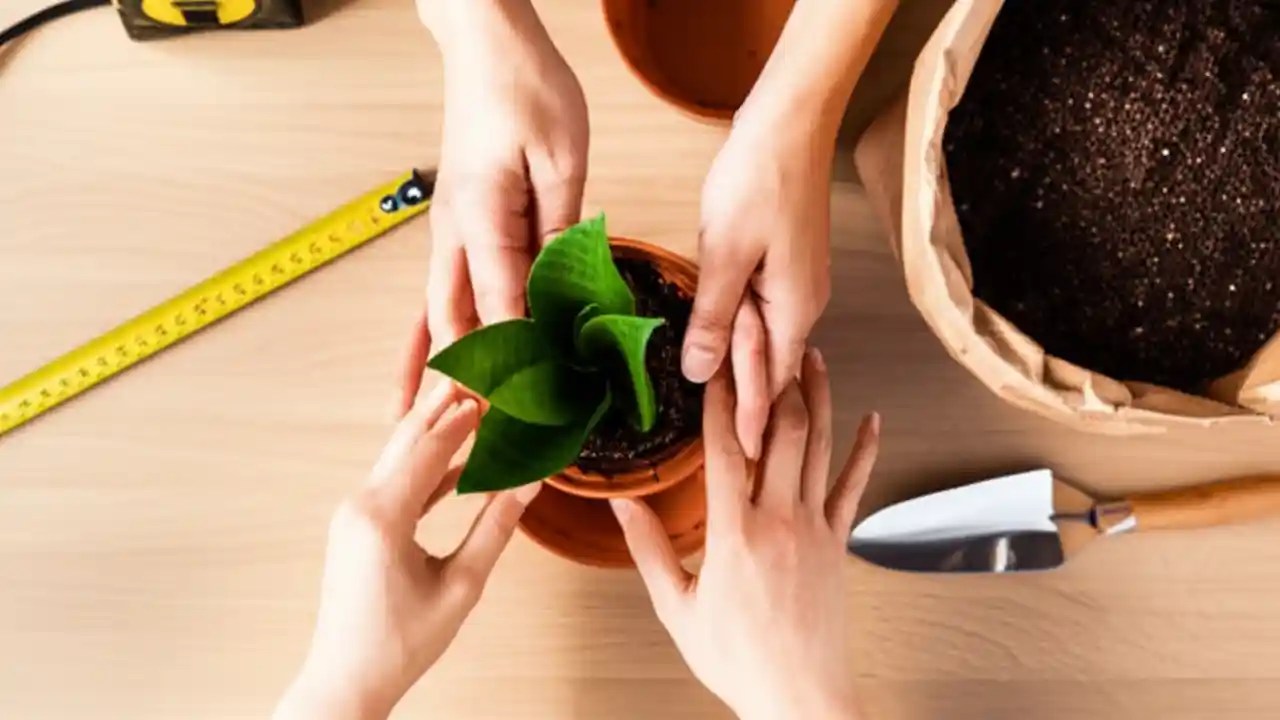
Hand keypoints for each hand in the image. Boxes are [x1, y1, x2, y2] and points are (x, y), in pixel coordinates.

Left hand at [275, 384, 541, 719]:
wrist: (346, 681)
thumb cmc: (399, 644)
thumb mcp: (461, 586)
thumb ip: (495, 527)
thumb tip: (529, 483)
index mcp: (381, 517)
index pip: (427, 448)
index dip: (462, 416)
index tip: (491, 387)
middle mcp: (360, 507)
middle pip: (405, 440)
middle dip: (442, 408)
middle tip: (476, 375)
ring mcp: (353, 516)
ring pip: (398, 459)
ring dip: (433, 434)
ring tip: (471, 408)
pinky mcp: (356, 528)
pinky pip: (394, 485)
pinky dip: (425, 470)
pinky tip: (456, 463)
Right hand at [402, 0, 588, 412]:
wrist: (485, 47)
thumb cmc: (526, 90)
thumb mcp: (561, 161)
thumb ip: (560, 235)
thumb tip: (567, 300)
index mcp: (483, 221)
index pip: (504, 317)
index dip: (523, 375)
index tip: (543, 421)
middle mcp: (453, 239)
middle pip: (461, 333)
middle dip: (480, 392)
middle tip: (499, 446)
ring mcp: (446, 238)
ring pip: (439, 325)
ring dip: (446, 381)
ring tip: (437, 442)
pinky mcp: (453, 234)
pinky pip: (437, 302)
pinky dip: (430, 346)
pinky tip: (421, 381)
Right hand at [612, 350, 879, 719]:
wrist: (799, 697)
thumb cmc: (736, 659)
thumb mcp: (677, 606)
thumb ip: (650, 550)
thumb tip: (623, 505)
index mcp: (734, 532)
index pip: (726, 448)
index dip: (721, 399)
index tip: (716, 360)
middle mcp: (780, 519)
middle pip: (780, 432)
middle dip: (773, 377)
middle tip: (770, 334)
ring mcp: (815, 528)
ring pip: (819, 448)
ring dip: (816, 398)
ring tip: (813, 356)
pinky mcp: (838, 543)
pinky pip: (852, 488)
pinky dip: (863, 451)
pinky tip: (871, 419)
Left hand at [686, 114, 833, 458]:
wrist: (789, 123)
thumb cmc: (757, 182)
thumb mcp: (725, 257)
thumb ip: (714, 319)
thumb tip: (702, 373)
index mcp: (792, 308)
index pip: (772, 383)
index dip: (757, 424)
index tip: (748, 464)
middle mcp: (803, 302)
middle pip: (770, 364)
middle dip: (749, 404)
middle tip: (730, 449)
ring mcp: (797, 281)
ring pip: (765, 337)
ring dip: (742, 367)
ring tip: (722, 411)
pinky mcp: (786, 262)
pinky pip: (763, 311)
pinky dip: (742, 331)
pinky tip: (723, 341)